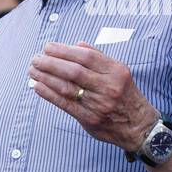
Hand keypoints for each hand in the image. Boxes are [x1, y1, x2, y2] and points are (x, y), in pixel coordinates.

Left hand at [28, 42, 155, 150]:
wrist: (139, 126)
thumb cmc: (125, 95)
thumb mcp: (119, 73)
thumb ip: (99, 58)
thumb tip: (77, 44)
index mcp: (116, 71)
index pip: (86, 56)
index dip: (64, 50)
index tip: (48, 47)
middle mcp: (108, 86)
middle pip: (74, 71)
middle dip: (51, 63)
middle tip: (35, 58)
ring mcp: (99, 104)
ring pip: (67, 87)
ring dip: (46, 77)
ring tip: (32, 70)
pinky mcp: (89, 119)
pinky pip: (65, 104)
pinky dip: (49, 94)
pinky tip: (38, 86)